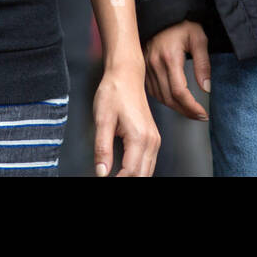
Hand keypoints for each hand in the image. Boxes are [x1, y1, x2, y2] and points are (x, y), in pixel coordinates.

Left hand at [93, 58, 159, 175]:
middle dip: (126, 181)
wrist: (126, 74)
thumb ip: (102, 148)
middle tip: (109, 179)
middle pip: (142, 176)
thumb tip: (102, 172)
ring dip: (134, 178)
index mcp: (139, 137)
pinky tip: (125, 172)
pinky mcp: (153, 137)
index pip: (130, 173)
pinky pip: (149, 162)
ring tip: (116, 177)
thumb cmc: (114, 92)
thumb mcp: (102, 120)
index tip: (102, 181)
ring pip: (148, 172)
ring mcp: (154, 139)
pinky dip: (139, 172)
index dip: (117, 182)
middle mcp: (151, 140)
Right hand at [144, 20, 210, 119]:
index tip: (202, 113)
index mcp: (170, 58)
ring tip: (188, 110)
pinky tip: (173, 100)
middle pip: (169, 98)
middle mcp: (155, 64)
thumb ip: (203, 64)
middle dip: (185, 111)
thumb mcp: (199, 39)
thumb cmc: (182, 25)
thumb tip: (205, 88)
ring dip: (175, 107)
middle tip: (198, 115)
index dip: (191, 107)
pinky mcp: (143, 67)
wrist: (163, 14)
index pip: (179, 92)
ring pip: (159, 97)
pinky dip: (163, 99)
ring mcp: (147, 67)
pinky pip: (152, 90)